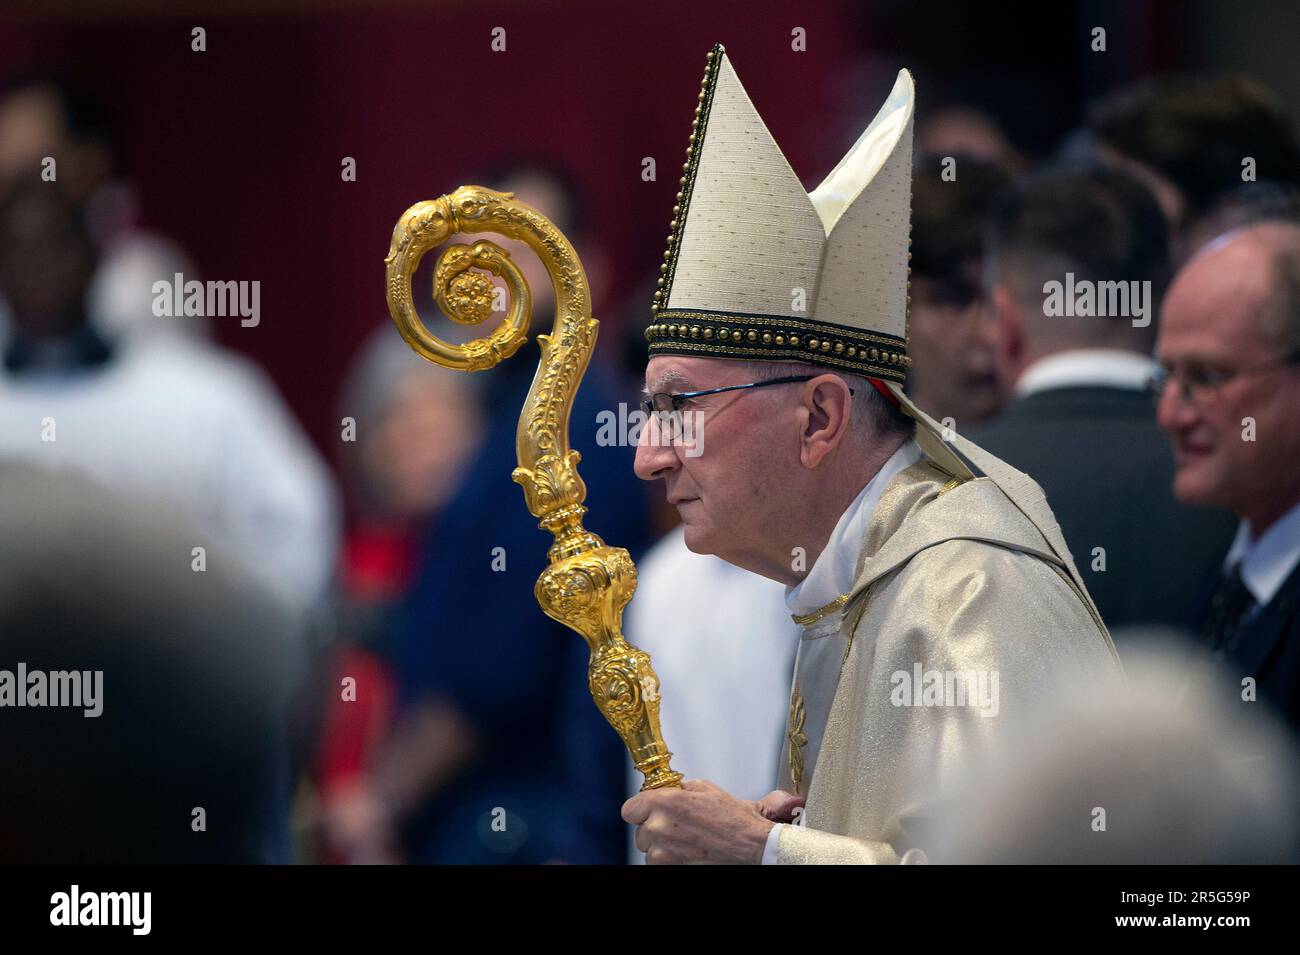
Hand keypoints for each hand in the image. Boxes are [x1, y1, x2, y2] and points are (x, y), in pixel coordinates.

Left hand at [621, 779, 802, 863]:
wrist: (751, 845)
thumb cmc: (732, 818)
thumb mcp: (705, 788)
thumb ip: (678, 788)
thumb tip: (667, 790)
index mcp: (665, 802)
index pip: (630, 809)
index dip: (640, 809)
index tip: (649, 810)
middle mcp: (659, 827)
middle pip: (640, 830)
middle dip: (654, 828)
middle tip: (677, 826)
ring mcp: (663, 852)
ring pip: (649, 850)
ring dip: (661, 846)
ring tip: (686, 841)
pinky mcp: (671, 868)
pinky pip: (659, 864)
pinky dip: (670, 860)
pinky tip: (688, 852)